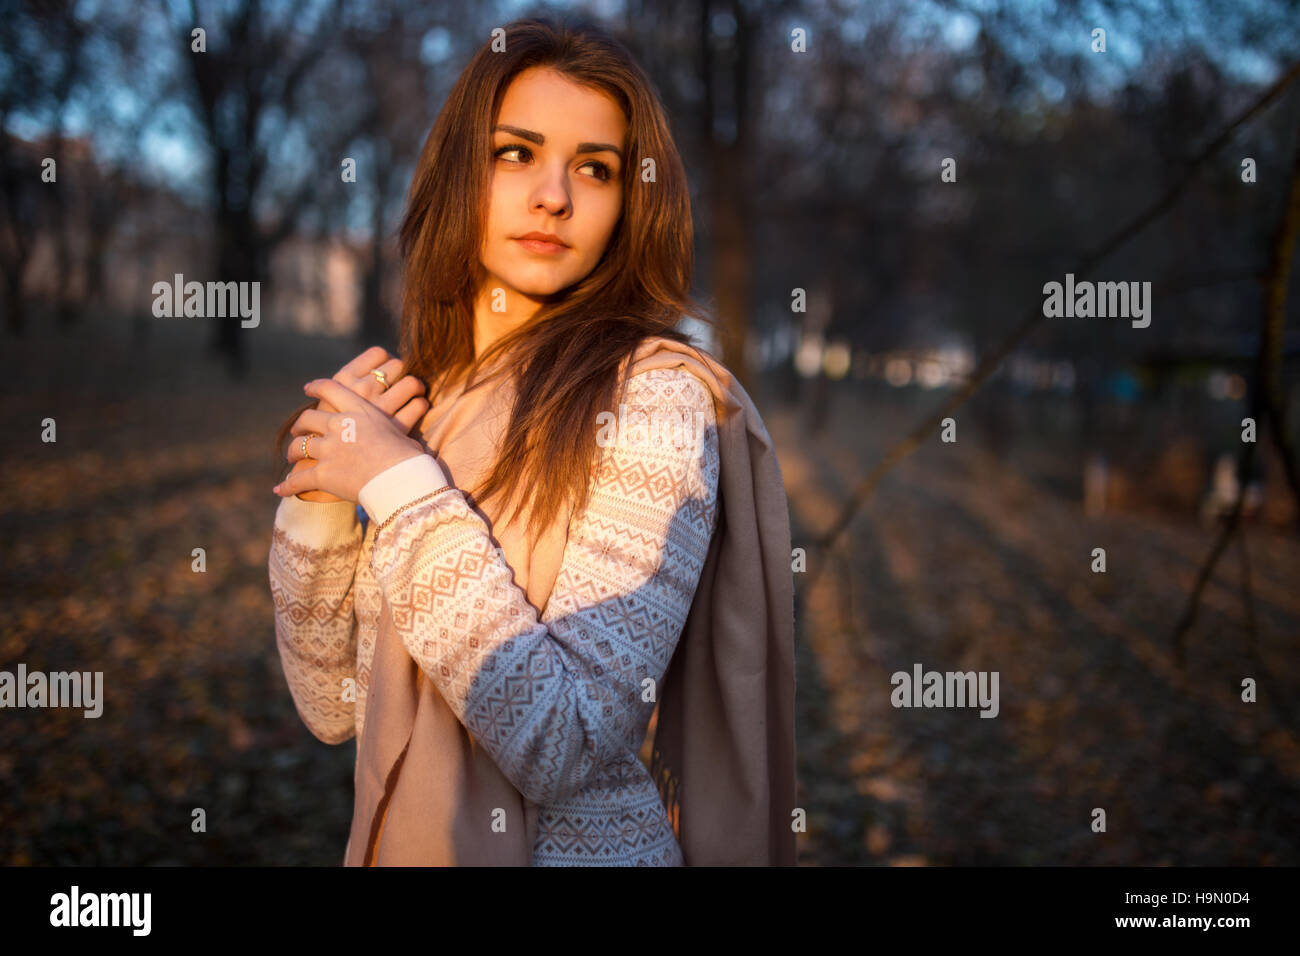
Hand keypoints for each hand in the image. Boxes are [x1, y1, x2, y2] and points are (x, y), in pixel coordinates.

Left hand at [289, 347, 429, 502]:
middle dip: (300, 424)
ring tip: (292, 457)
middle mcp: (339, 425)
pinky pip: (299, 480)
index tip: (308, 388)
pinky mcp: (323, 474)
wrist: (402, 480)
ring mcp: (328, 449)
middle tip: (298, 430)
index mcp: (359, 411)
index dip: (316, 387)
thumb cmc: (411, 458)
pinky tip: (280, 489)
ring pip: (299, 446)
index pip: (331, 389)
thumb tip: (411, 416)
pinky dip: (289, 485)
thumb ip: (395, 423)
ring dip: (293, 452)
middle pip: (308, 418)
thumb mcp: (402, 430)